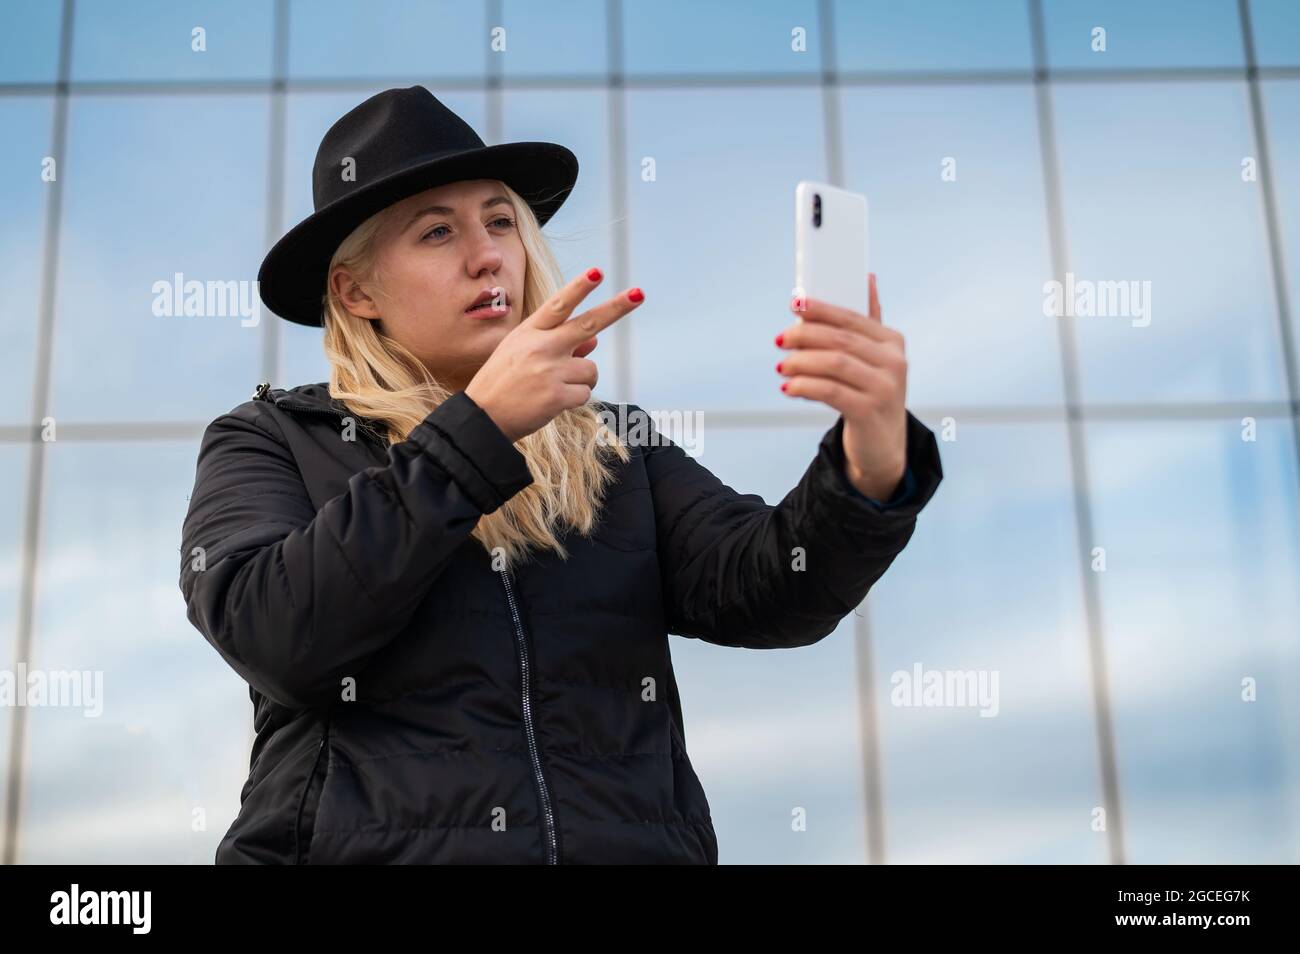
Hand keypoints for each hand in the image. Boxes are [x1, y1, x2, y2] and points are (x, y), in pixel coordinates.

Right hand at [465, 267, 644, 442]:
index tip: (597, 272)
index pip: (559, 304)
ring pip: (591, 369)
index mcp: (530, 332)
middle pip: (588, 324)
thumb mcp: (522, 353)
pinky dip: (574, 399)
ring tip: (554, 388)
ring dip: (581, 380)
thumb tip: (595, 338)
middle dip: (617, 307)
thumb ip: (558, 343)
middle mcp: (541, 347)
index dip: (579, 287)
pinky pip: (585, 393)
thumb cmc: (502, 382)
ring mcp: (550, 371)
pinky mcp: (557, 396)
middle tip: (639, 293)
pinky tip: (552, 402)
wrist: (482, 417)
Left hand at [776, 273, 907, 499]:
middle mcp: (894, 363)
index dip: (821, 310)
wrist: (882, 445)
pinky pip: (830, 391)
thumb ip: (869, 321)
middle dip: (805, 336)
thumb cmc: (871, 393)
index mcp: (893, 342)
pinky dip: (805, 386)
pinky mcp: (869, 412)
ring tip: (782, 366)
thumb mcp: (874, 358)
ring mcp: (884, 388)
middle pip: (840, 340)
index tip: (794, 303)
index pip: (852, 318)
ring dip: (801, 362)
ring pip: (834, 364)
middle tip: (780, 339)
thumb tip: (867, 278)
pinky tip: (788, 387)